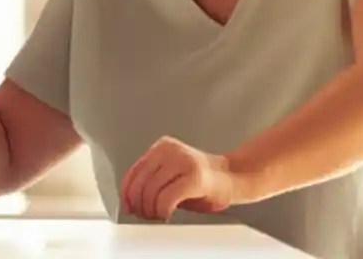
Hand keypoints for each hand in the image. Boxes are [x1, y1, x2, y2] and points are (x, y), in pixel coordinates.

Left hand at [121, 136, 236, 220]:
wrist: (235, 177)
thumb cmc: (203, 182)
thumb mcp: (171, 176)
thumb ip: (151, 181)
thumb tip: (129, 201)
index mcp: (162, 147)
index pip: (134, 170)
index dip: (127, 192)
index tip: (128, 207)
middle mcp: (170, 150)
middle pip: (140, 181)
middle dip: (138, 204)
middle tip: (144, 215)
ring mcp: (183, 161)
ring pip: (151, 190)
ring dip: (150, 209)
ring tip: (157, 215)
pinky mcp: (194, 176)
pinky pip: (166, 197)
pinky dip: (162, 210)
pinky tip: (168, 214)